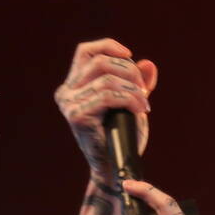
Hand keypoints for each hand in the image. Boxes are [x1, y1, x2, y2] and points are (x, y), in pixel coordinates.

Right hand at [54, 38, 156, 181]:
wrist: (116, 168)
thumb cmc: (122, 136)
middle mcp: (66, 92)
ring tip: (145, 104)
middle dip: (129, 71)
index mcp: (73, 85)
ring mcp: (69, 104)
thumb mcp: (132, 103)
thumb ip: (138, 83)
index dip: (108, 46)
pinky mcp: (77, 116)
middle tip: (144, 90)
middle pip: (100, 62)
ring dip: (133, 89)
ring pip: (106, 79)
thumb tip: (148, 64)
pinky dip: (130, 99)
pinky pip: (108, 96)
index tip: (130, 55)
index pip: (85, 52)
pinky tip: (141, 110)